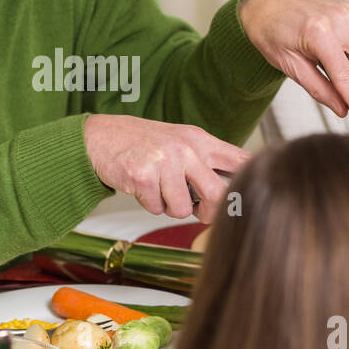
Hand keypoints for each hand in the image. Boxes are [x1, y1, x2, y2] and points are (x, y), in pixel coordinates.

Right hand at [83, 115, 249, 222]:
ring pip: (183, 209)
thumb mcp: (180, 141)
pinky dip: (149, 204)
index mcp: (199, 139)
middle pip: (217, 195)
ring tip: (158, 188)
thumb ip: (205, 161)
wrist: (100, 136)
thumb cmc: (142, 142)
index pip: (239, 161)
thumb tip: (233, 190)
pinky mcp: (143, 176)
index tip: (246, 198)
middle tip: (197, 210)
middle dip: (208, 211)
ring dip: (169, 207)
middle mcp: (185, 148)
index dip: (249, 183)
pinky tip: (142, 186)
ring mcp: (164, 162)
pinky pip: (157, 209)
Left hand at [238, 0, 348, 120]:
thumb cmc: (271, 35)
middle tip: (332, 85)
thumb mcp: (289, 67)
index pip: (346, 76)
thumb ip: (318, 89)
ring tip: (320, 59)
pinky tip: (325, 47)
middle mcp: (339, 19)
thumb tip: (343, 109)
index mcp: (319, 33)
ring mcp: (347, 11)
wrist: (265, 4)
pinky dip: (347, 53)